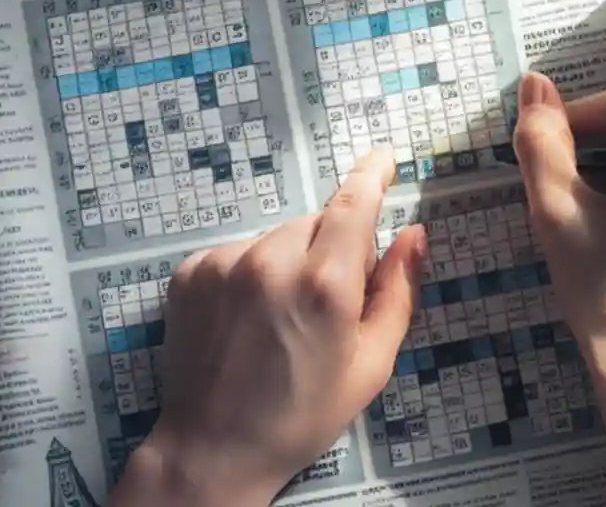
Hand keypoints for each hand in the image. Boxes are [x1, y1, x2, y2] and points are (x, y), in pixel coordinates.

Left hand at [110, 149, 425, 506]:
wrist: (215, 447)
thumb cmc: (304, 412)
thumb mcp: (371, 362)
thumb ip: (398, 290)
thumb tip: (414, 234)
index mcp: (326, 285)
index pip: (354, 203)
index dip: (372, 174)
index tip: (383, 158)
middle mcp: (272, 261)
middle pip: (318, 224)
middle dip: (332, 248)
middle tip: (328, 302)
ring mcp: (225, 263)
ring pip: (277, 238)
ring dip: (289, 260)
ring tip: (280, 319)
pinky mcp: (192, 271)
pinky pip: (239, 252)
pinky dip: (251, 272)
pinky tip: (248, 318)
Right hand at [512, 73, 605, 367]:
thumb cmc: (603, 293)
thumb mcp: (560, 214)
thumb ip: (543, 145)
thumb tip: (534, 84)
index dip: (578, 111)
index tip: (539, 139)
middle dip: (588, 139)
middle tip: (547, 173)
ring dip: (601, 164)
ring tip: (566, 200)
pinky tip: (594, 220)